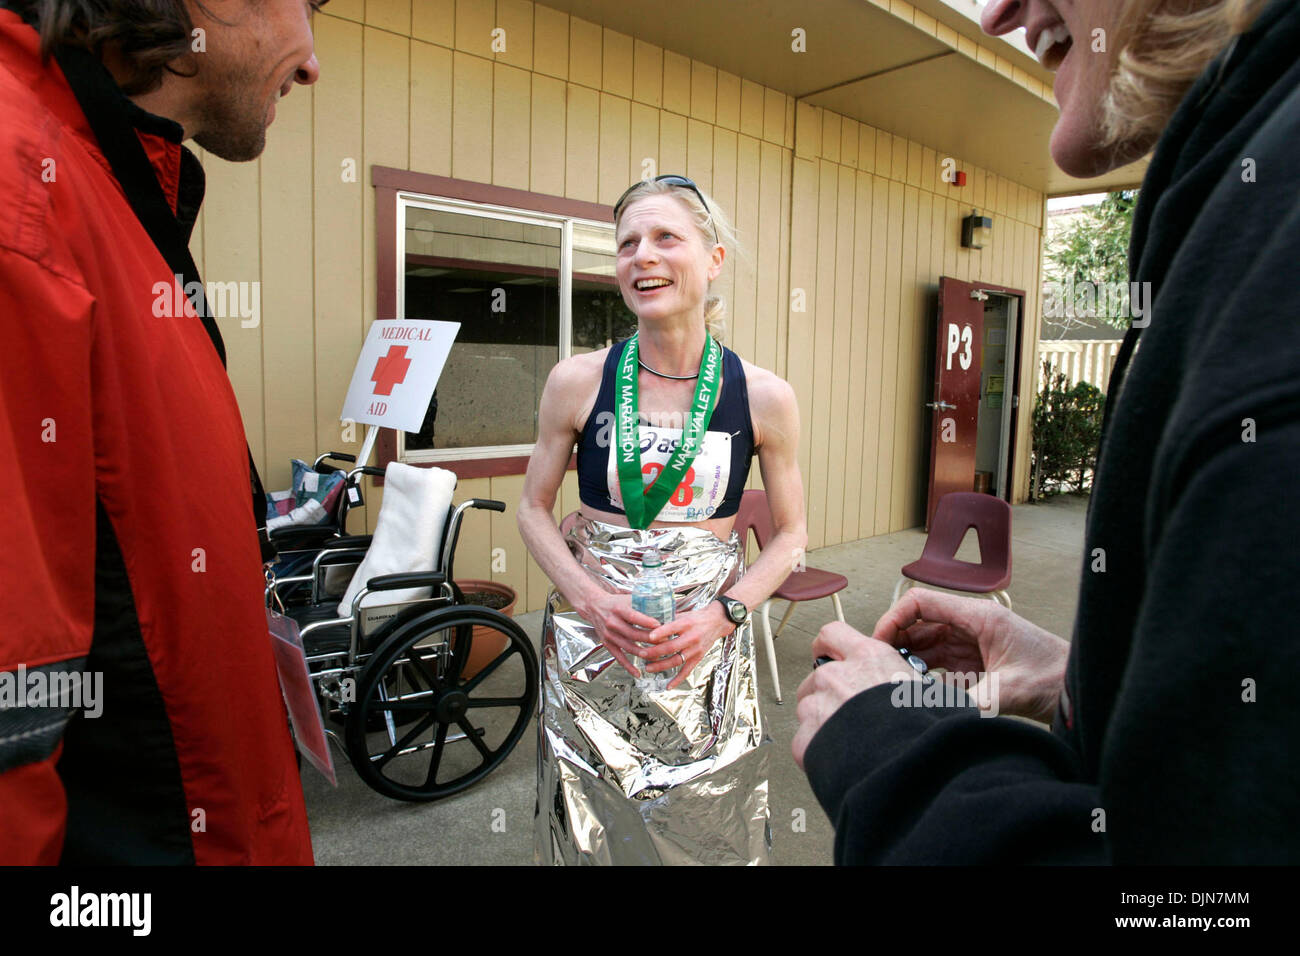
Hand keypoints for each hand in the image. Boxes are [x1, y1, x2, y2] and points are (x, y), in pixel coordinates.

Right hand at [581, 589, 664, 676]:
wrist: (594, 606)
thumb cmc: (615, 602)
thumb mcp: (628, 598)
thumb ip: (644, 603)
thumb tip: (666, 607)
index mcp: (619, 609)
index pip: (633, 616)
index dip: (646, 622)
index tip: (659, 625)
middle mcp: (612, 623)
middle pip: (633, 634)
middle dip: (650, 640)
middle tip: (665, 642)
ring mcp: (609, 635)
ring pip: (629, 647)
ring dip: (644, 653)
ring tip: (657, 657)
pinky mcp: (607, 644)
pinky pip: (619, 657)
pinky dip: (629, 666)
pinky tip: (638, 672)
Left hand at [639, 602, 735, 689]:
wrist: (716, 622)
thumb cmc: (696, 617)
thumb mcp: (683, 614)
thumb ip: (668, 620)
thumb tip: (648, 624)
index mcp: (686, 623)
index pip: (672, 628)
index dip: (660, 633)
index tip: (649, 637)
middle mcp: (691, 637)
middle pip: (671, 647)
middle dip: (655, 652)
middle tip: (641, 654)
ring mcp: (695, 649)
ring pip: (676, 660)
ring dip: (661, 666)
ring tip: (648, 668)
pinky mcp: (698, 657)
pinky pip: (687, 671)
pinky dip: (678, 679)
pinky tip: (668, 686)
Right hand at [791, 592, 1069, 768]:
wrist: (1080, 690)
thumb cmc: (1057, 678)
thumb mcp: (1013, 690)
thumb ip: (976, 702)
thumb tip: (941, 717)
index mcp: (979, 617)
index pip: (921, 602)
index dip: (894, 618)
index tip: (879, 642)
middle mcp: (971, 626)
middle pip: (918, 624)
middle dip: (895, 642)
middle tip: (877, 666)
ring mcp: (972, 645)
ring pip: (925, 645)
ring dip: (907, 660)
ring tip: (890, 681)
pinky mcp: (975, 665)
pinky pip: (938, 664)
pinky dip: (923, 675)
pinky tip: (913, 692)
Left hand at [792, 622, 917, 767]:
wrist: (912, 764)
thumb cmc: (926, 729)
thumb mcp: (923, 688)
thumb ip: (900, 679)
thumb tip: (909, 686)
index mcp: (867, 657)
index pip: (833, 634)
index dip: (829, 647)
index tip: (829, 655)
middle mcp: (836, 675)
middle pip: (818, 678)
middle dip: (827, 694)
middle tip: (848, 712)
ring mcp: (817, 705)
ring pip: (808, 709)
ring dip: (822, 722)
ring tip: (848, 741)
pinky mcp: (807, 737)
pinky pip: (805, 741)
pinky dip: (817, 750)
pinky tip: (839, 759)